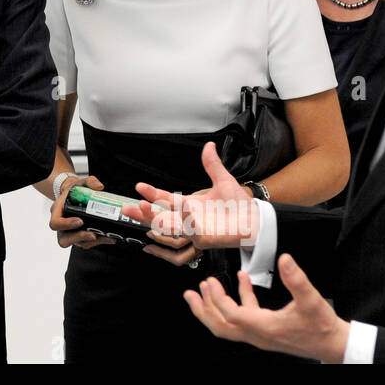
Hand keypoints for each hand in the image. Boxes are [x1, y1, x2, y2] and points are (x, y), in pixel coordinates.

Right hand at [49, 174, 115, 249]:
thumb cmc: (73, 191)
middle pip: (64, 239)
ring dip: (91, 242)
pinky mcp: (80, 237)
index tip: (79, 221)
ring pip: (77, 243)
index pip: (55, 223)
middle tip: (92, 234)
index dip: (66, 225)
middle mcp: (61, 226)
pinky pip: (86, 243)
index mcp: (57, 212)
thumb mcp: (80, 183)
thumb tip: (98, 186)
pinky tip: (108, 237)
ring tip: (104, 236)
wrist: (74, 196)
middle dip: (79, 238)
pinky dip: (98, 242)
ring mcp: (70, 233)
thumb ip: (89, 181)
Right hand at [121, 142, 258, 253]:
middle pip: (159, 217)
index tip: (138, 186)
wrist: (256, 220)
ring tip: (142, 208)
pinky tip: (182, 207)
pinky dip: (186, 219)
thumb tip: (209, 146)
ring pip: (169, 226)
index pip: (165, 199)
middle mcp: (188, 218)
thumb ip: (212, 165)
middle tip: (127, 208)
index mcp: (189, 205)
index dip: (152, 193)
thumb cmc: (240, 205)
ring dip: (154, 218)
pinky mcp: (204, 238)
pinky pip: (191, 229)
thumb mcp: (223, 181)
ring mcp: (194, 230)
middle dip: (143, 213)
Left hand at [183, 254, 350, 362]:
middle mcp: (258, 334)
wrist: (335, 345)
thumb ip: (297, 279)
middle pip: (221, 327)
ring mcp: (261, 335)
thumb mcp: (312, 300)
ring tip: (204, 290)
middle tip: (190, 295)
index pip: (232, 315)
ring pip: (229, 325)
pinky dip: (239, 301)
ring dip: (214, 308)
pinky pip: (245, 318)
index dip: (218, 299)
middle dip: (203, 311)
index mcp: (265, 327)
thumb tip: (285, 259)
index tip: (210, 282)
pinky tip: (242, 281)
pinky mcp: (267, 331)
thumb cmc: (323, 327)